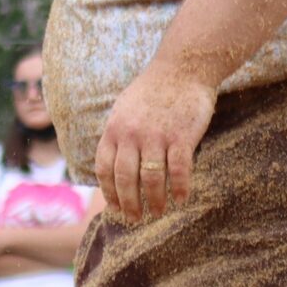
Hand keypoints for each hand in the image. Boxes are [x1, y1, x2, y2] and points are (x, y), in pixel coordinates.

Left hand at [94, 64, 216, 221]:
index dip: (109, 193)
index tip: (115, 209)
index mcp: (114, 129)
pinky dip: (179, 188)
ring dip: (154, 201)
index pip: (105, 169)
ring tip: (158, 212)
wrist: (182, 68)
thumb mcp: (124, 109)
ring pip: (151, 179)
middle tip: (135, 219)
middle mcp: (132, 134)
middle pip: (126, 179)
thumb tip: (112, 164)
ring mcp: (156, 136)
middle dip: (129, 204)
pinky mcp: (181, 136)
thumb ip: (118, 135)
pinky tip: (181, 199)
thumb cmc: (153, 90)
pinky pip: (178, 170)